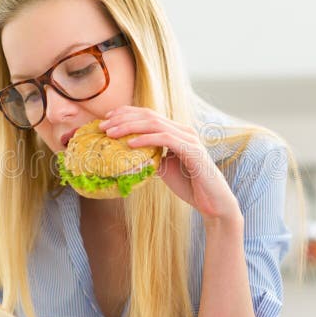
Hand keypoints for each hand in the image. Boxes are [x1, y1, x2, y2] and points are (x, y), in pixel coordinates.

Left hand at [99, 106, 241, 222]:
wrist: (212, 202)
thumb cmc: (189, 185)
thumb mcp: (164, 168)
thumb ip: (150, 157)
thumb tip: (126, 155)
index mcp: (177, 131)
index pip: (148, 115)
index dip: (126, 113)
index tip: (106, 120)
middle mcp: (183, 130)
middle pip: (149, 115)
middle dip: (123, 118)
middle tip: (102, 126)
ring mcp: (188, 138)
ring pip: (155, 124)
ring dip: (129, 127)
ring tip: (111, 133)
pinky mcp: (192, 150)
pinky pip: (165, 139)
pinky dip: (146, 139)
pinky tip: (130, 144)